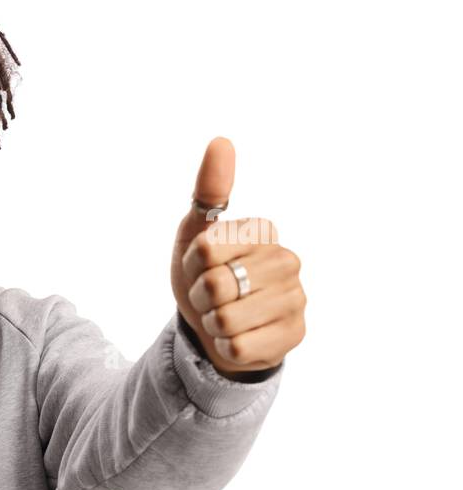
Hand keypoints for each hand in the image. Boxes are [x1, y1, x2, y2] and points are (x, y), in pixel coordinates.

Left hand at [170, 137, 305, 376]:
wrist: (215, 326)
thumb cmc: (204, 275)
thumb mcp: (194, 233)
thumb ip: (209, 190)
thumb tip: (221, 141)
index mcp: (264, 232)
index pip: (206, 249)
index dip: (192, 264)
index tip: (202, 266)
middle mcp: (288, 262)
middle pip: (216, 285)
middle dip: (201, 296)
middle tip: (213, 296)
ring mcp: (296, 300)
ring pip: (226, 319)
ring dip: (213, 323)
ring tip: (225, 316)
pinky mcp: (294, 336)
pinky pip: (239, 348)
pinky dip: (227, 347)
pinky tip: (239, 338)